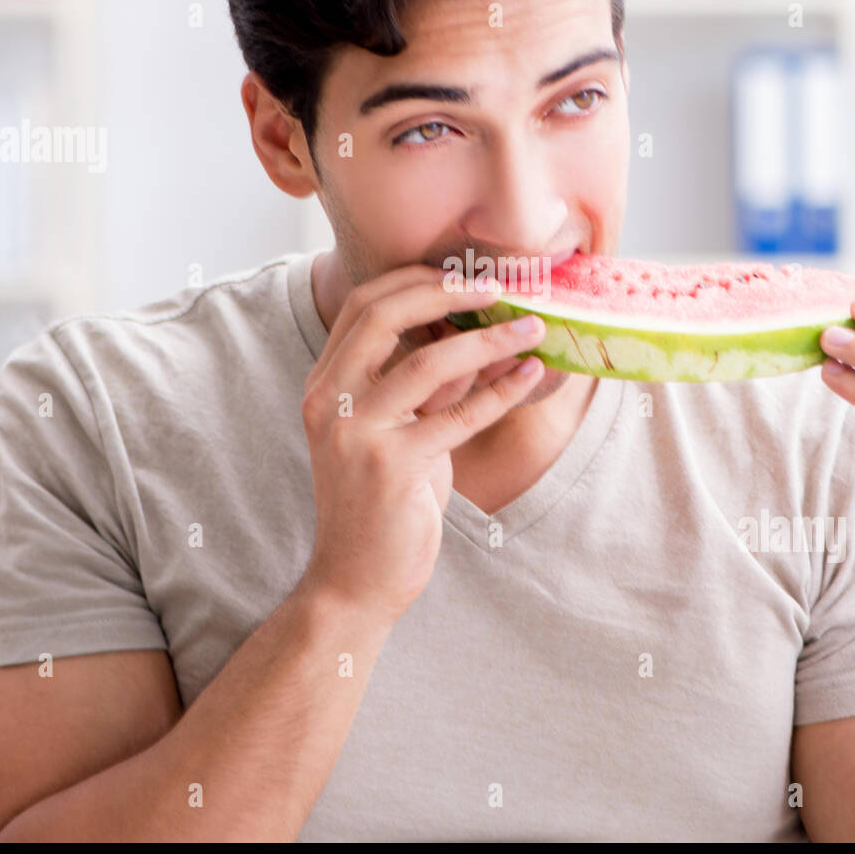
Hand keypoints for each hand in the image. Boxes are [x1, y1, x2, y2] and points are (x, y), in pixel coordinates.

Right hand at [298, 263, 545, 623]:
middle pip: (384, 315)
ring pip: (429, 362)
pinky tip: (530, 374)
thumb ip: (425, 386)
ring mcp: (356, 434)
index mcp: (323, 386)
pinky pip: (459, 415)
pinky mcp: (392, 468)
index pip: (363, 306)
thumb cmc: (381, 503)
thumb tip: (478, 333)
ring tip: (531, 326)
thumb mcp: (398, 431)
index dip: (414, 279)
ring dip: (488, 338)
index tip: (463, 273)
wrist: (355, 580)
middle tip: (497, 285)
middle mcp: (329, 402)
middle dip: (445, 290)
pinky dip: (501, 391)